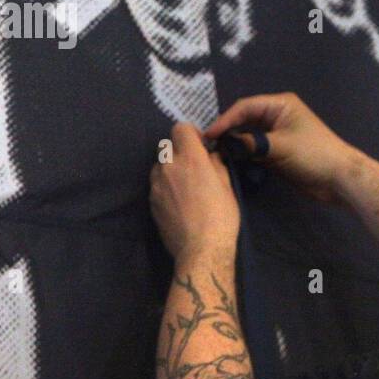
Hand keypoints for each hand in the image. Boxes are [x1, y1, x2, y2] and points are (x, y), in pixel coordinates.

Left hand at [150, 122, 239, 265]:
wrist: (201, 249)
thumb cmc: (221, 216)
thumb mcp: (227, 186)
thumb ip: (216, 165)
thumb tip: (211, 156)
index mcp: (191, 159)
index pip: (181, 128)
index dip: (191, 134)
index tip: (200, 146)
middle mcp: (169, 166)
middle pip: (168, 146)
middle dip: (180, 152)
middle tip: (194, 168)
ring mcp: (156, 184)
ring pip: (160, 166)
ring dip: (170, 169)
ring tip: (184, 186)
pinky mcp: (151, 201)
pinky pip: (157, 184)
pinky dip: (165, 186)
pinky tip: (178, 202)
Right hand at [205, 92, 357, 203]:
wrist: (338, 179)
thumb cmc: (313, 155)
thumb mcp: (280, 146)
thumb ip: (251, 144)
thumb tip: (225, 145)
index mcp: (280, 105)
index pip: (245, 107)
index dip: (225, 119)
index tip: (209, 135)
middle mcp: (277, 116)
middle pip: (244, 119)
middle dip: (227, 130)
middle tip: (207, 144)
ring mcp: (277, 134)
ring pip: (248, 135)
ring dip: (235, 143)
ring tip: (214, 153)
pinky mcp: (278, 151)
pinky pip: (255, 149)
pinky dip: (244, 154)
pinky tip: (230, 161)